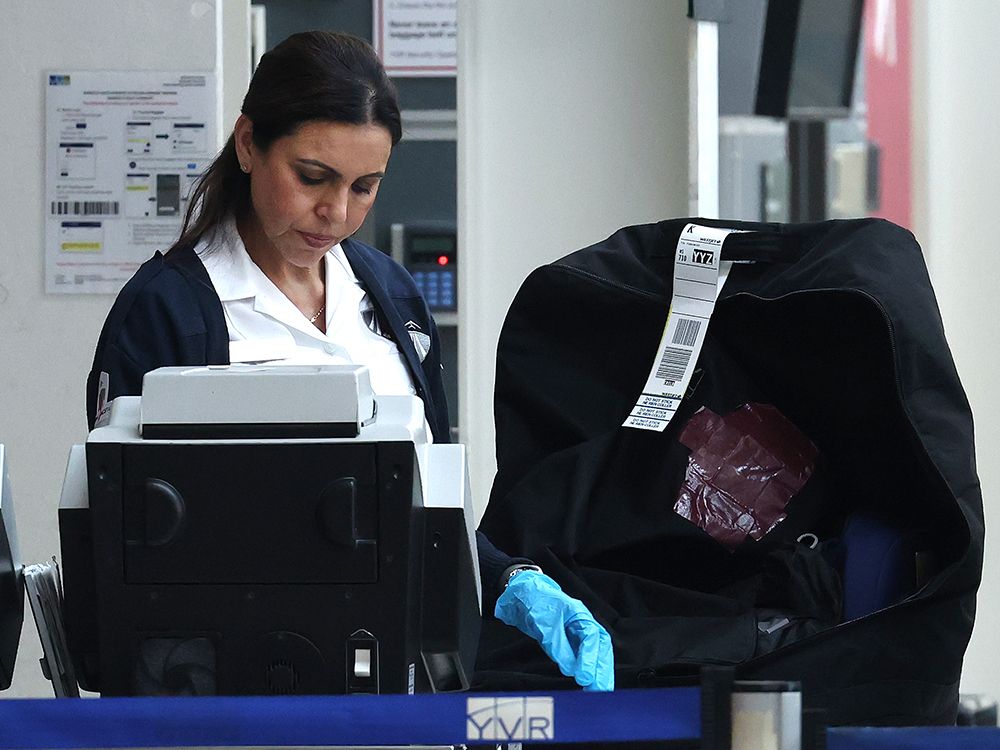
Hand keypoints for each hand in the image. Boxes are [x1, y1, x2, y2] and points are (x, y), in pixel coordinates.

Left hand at [494, 569, 613, 690]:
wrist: (523, 596)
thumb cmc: (535, 603)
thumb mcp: (545, 624)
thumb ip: (558, 646)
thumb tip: (570, 670)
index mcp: (581, 615)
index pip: (592, 638)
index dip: (590, 660)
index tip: (585, 678)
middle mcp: (584, 625)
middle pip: (600, 649)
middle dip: (602, 670)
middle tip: (601, 691)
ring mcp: (578, 635)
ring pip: (595, 655)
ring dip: (597, 673)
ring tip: (597, 692)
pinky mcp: (570, 643)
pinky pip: (582, 658)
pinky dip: (587, 670)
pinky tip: (588, 683)